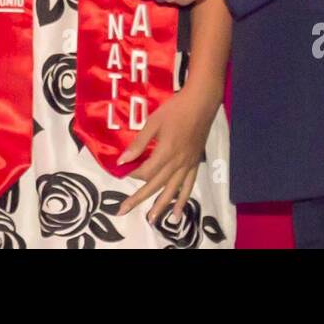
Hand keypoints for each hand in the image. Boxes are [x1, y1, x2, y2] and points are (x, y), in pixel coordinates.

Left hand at [115, 80, 222, 225]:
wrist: (201, 103)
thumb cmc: (175, 109)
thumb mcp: (153, 122)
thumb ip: (139, 143)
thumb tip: (122, 160)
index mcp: (166, 152)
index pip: (146, 171)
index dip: (133, 173)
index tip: (124, 170)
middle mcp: (177, 163)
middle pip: (156, 185)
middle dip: (138, 198)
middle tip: (123, 210)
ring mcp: (188, 165)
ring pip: (172, 190)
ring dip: (161, 206)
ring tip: (152, 220)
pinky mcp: (195, 164)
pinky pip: (188, 186)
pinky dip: (182, 201)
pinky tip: (177, 214)